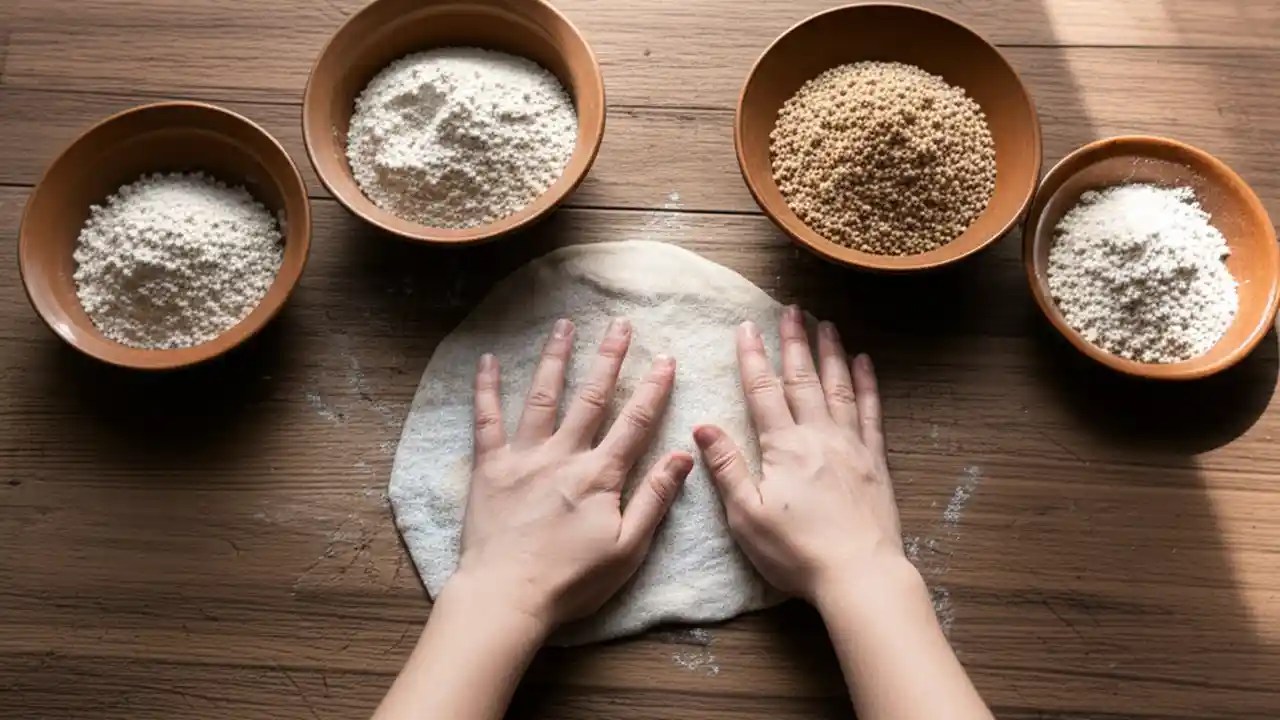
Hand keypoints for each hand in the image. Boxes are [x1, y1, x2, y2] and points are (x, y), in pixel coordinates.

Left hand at [453, 317, 692, 631]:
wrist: (507, 596)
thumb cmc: (571, 581)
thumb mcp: (628, 548)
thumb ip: (655, 498)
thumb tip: (682, 456)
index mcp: (600, 475)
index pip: (635, 422)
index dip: (654, 388)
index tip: (665, 358)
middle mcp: (563, 455)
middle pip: (592, 397)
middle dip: (609, 357)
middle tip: (620, 324)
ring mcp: (524, 456)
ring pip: (543, 396)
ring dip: (556, 357)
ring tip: (565, 325)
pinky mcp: (489, 467)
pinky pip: (486, 419)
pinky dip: (486, 388)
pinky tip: (488, 360)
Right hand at [693, 306, 903, 602]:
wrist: (859, 574)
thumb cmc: (797, 551)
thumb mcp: (746, 515)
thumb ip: (726, 466)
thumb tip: (702, 424)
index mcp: (783, 447)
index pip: (763, 391)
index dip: (752, 357)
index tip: (746, 327)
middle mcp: (818, 436)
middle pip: (803, 379)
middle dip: (794, 342)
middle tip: (791, 310)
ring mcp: (851, 445)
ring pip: (839, 387)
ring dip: (830, 353)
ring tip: (826, 325)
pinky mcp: (875, 462)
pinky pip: (871, 412)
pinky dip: (867, 384)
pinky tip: (865, 364)